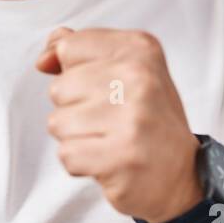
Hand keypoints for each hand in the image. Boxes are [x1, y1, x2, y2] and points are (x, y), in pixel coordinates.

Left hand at [36, 27, 202, 222]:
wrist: (179, 175)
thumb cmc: (146, 120)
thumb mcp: (123, 72)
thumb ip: (82, 53)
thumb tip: (44, 59)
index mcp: (140, 49)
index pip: (68, 47)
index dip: (75, 72)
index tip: (105, 88)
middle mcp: (138, 78)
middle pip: (58, 88)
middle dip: (75, 109)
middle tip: (111, 121)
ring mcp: (131, 118)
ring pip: (58, 123)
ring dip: (76, 138)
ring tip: (109, 140)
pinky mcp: (120, 157)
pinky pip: (67, 155)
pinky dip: (81, 164)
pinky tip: (108, 161)